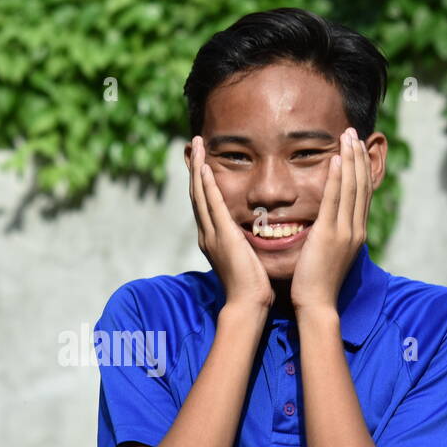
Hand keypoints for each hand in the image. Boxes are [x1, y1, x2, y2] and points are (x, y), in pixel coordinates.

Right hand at [188, 135, 273, 311]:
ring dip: (198, 168)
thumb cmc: (252, 285)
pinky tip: (204, 168)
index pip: (205, 202)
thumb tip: (251, 231)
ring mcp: (212, 234)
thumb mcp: (246, 256)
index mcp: (213, 238)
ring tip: (196, 145)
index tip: (202, 160)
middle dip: (195, 167)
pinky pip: (212, 205)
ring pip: (200, 194)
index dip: (201, 180)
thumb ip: (244, 241)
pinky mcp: (222, 236)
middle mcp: (207, 233)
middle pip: (197, 193)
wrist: (248, 303)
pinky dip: (206, 186)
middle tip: (194, 143)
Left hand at [290, 126, 373, 311]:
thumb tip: (327, 223)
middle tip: (354, 133)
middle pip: (360, 185)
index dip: (360, 169)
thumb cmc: (317, 282)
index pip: (361, 194)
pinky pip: (334, 200)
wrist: (317, 304)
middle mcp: (355, 228)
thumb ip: (332, 235)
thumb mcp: (329, 253)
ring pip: (351, 187)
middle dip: (358, 157)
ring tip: (347, 137)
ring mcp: (345, 231)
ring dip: (349, 159)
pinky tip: (336, 159)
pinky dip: (336, 178)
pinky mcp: (329, 234)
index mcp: (356, 232)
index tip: (356, 148)